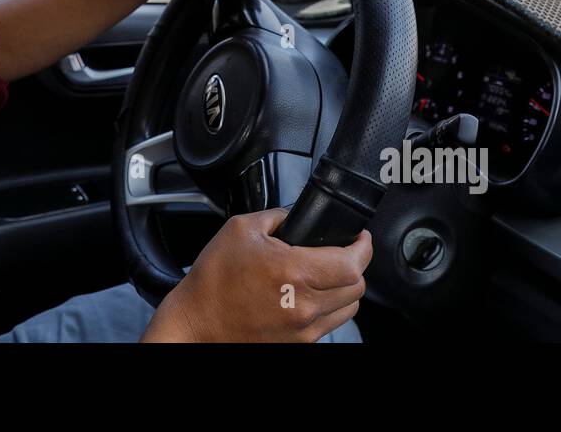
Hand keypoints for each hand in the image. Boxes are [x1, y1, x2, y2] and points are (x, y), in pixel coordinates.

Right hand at [140, 208, 371, 342]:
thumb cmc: (214, 280)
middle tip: (341, 252)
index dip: (363, 247)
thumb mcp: (241, 229)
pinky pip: (329, 325)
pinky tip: (308, 295)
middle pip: (357, 287)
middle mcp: (304, 306)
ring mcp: (303, 330)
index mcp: (293, 272)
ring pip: (349, 309)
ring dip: (344, 289)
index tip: (360, 238)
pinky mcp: (298, 344)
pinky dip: (328, 308)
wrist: (197, 324)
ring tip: (325, 275)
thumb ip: (278, 215)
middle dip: (354, 265)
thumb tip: (298, 216)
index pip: (353, 263)